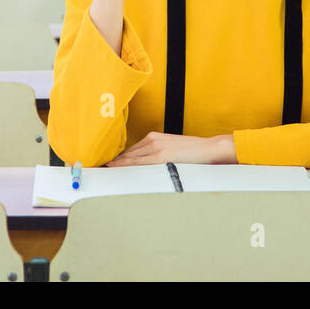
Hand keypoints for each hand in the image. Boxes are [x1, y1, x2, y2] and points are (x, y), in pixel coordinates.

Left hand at [106, 131, 236, 165]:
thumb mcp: (172, 149)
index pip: (131, 150)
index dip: (118, 158)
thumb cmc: (193, 152)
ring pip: (130, 158)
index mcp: (154, 137)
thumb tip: (145, 164)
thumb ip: (157, 153)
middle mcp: (152, 140)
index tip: (107, 163)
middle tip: (99, 168)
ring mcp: (155, 147)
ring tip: (103, 171)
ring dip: (117, 165)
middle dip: (114, 162)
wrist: (210, 149)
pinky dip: (126, 167)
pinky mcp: (161, 156)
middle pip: (127, 153)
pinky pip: (139, 163)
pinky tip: (117, 170)